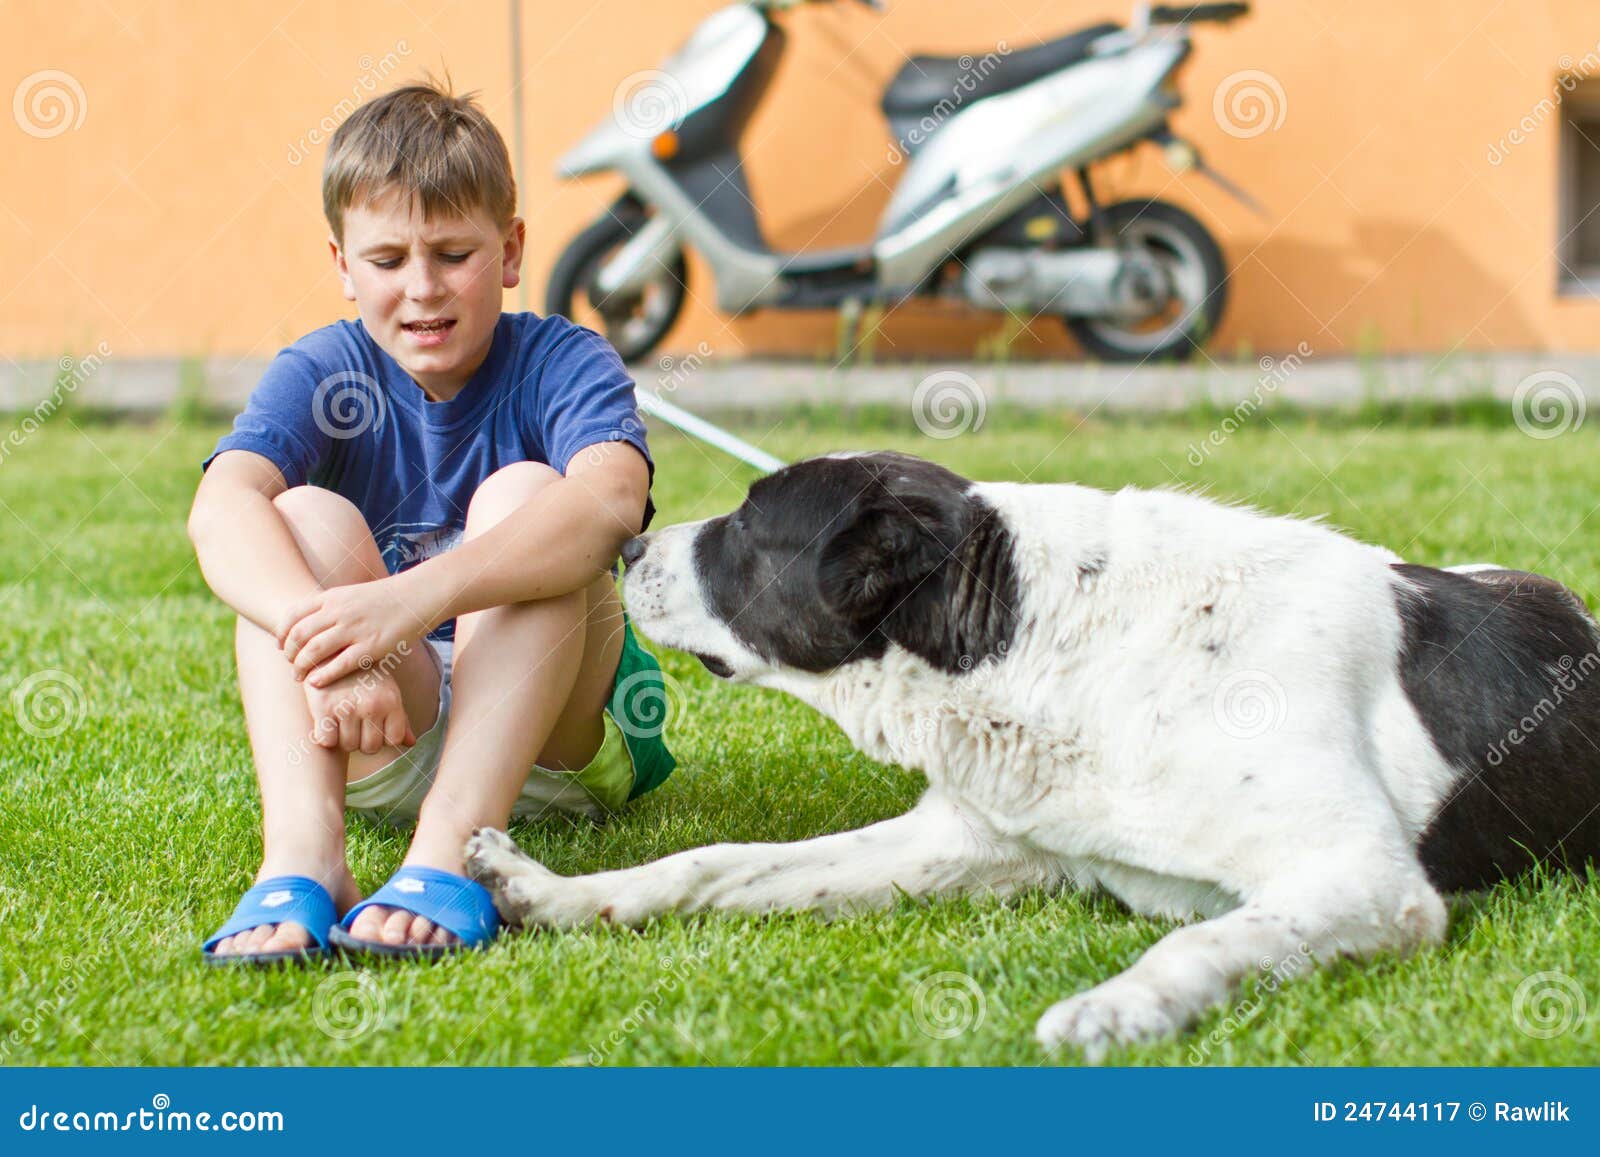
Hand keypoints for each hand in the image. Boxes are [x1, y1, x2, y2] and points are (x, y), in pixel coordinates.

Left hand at [278, 575, 434, 686]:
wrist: (418, 595)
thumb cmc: (386, 597)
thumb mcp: (352, 593)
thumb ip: (330, 606)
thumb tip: (309, 622)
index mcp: (332, 597)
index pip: (293, 615)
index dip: (281, 633)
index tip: (280, 646)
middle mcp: (339, 611)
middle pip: (299, 635)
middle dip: (289, 653)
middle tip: (290, 664)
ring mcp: (355, 629)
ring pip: (314, 651)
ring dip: (301, 667)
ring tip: (299, 677)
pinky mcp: (372, 646)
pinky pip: (340, 665)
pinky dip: (323, 675)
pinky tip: (316, 682)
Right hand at [303, 667, 416, 753]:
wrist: (331, 649)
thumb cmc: (363, 675)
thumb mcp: (387, 690)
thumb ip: (400, 719)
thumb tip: (411, 743)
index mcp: (391, 701)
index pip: (393, 740)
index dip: (382, 738)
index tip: (372, 726)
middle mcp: (373, 705)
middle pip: (369, 747)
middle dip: (361, 740)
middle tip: (353, 722)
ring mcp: (348, 706)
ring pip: (348, 745)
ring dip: (342, 738)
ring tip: (339, 718)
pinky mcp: (324, 707)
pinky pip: (327, 741)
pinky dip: (324, 736)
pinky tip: (325, 720)